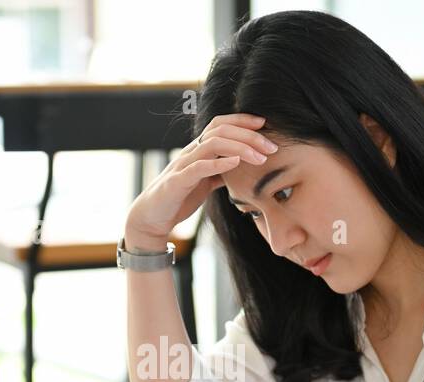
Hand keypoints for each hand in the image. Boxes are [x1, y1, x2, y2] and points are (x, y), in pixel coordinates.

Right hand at [124, 113, 278, 249]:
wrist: (152, 218)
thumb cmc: (178, 199)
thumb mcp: (205, 183)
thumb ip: (220, 173)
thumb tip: (240, 168)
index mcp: (198, 150)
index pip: (221, 125)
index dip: (242, 121)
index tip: (265, 125)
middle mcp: (190, 151)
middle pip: (221, 130)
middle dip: (249, 135)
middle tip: (271, 146)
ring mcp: (183, 164)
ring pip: (212, 143)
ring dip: (240, 148)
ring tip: (260, 157)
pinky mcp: (178, 181)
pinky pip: (199, 167)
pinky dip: (219, 163)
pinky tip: (236, 163)